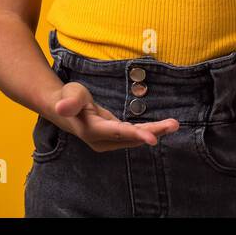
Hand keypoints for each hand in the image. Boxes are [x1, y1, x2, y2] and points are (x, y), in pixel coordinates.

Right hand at [47, 81, 178, 151]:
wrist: (63, 108)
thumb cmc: (68, 97)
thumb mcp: (70, 94)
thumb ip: (70, 102)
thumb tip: (61, 107)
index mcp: (93, 130)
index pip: (117, 133)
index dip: (136, 135)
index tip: (153, 139)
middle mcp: (102, 140)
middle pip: (131, 137)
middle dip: (153, 132)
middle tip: (173, 125)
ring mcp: (109, 140)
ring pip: (135, 138)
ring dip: (155, 132)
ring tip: (174, 124)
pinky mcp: (114, 136)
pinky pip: (134, 135)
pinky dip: (149, 131)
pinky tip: (163, 127)